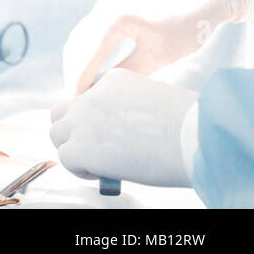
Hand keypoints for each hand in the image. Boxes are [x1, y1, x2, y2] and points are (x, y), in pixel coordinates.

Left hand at [49, 68, 197, 186]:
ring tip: (99, 164)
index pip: (87, 99)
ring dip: (73, 150)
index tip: (111, 136)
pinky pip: (65, 158)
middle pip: (61, 113)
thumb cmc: (188, 124)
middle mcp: (91, 97)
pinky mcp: (80, 147)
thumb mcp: (155, 101)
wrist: (195, 136)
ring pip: (58, 134)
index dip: (95, 121)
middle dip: (72, 131)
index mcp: (112, 80)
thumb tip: (119, 133)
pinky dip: (79, 169)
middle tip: (94, 149)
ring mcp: (82, 120)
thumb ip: (128, 109)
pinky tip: (101, 173)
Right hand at [63, 0, 252, 94]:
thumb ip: (131, 71)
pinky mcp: (117, 4)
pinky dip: (88, 49)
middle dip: (74, 71)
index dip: (78, 78)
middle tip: (75, 98)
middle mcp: (105, 6)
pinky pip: (93, 29)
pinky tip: (95, 64)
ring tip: (82, 85)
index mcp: (113, 16)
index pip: (86, 53)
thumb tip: (107, 90)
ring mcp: (109, 3)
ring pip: (83, 36)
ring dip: (79, 60)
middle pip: (77, 44)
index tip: (74, 101)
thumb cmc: (191, 22)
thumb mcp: (161, 54)